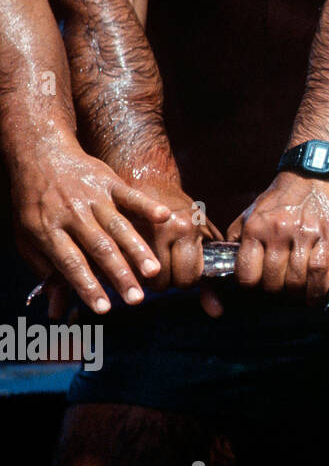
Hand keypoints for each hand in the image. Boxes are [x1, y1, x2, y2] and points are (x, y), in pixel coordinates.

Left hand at [10, 135, 169, 315]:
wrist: (39, 154)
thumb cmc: (33, 204)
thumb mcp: (27, 239)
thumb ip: (46, 273)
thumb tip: (58, 310)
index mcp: (48, 230)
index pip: (71, 264)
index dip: (88, 286)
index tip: (104, 308)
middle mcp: (72, 214)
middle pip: (99, 248)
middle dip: (119, 275)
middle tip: (136, 299)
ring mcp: (93, 197)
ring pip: (118, 226)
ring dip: (137, 250)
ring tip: (153, 271)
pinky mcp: (109, 181)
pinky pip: (130, 195)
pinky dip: (147, 206)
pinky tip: (163, 218)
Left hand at [227, 172, 328, 304]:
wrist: (316, 173)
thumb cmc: (284, 196)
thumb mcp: (253, 211)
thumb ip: (239, 235)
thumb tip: (227, 260)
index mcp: (255, 227)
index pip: (246, 273)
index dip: (252, 285)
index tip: (259, 283)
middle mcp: (277, 232)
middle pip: (271, 281)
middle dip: (275, 289)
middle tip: (280, 286)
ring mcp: (304, 235)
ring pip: (295, 281)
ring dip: (296, 292)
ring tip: (297, 290)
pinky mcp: (327, 239)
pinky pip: (319, 273)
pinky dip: (316, 290)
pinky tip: (314, 294)